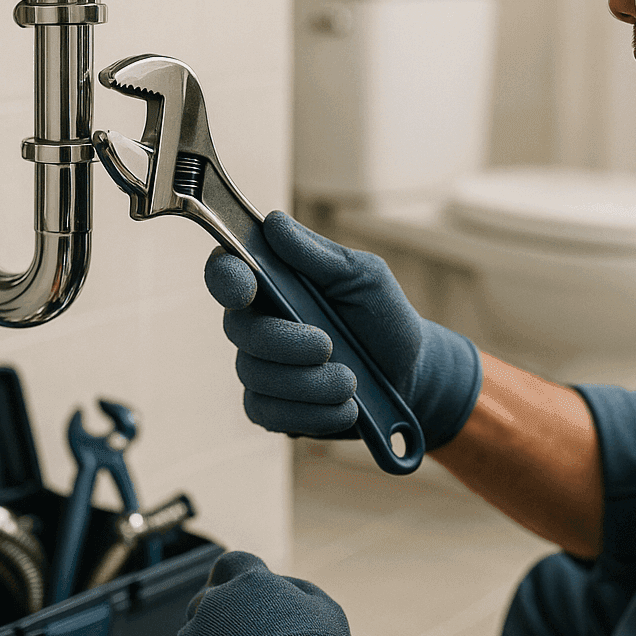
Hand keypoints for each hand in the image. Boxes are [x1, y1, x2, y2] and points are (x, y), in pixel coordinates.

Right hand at [203, 211, 482, 446]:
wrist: (410, 377)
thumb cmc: (383, 318)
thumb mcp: (364, 278)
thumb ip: (319, 255)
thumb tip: (273, 222)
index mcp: (274, 283)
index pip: (226, 273)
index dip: (225, 278)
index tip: (246, 289)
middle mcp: (258, 323)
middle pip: (240, 331)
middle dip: (285, 342)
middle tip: (328, 346)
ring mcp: (260, 368)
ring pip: (256, 376)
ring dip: (309, 382)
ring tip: (352, 381)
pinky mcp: (271, 408)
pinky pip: (268, 413)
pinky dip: (312, 412)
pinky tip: (345, 407)